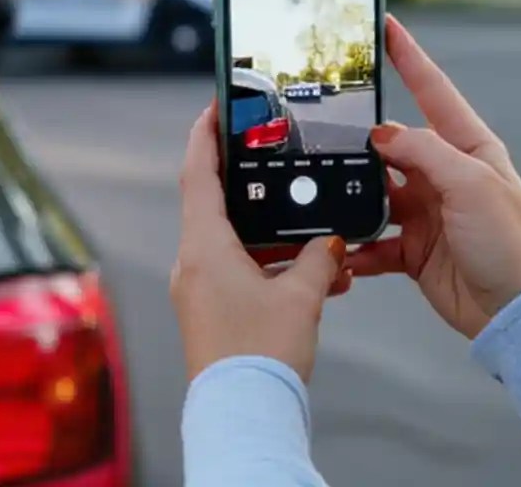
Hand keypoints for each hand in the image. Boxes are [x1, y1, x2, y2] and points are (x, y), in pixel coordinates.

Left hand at [171, 100, 351, 382]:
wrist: (243, 412)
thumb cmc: (260, 354)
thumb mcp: (300, 297)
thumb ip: (316, 261)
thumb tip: (327, 246)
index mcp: (203, 247)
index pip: (197, 174)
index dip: (205, 136)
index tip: (214, 108)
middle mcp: (192, 263)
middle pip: (216, 207)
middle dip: (250, 189)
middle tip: (271, 162)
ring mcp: (198, 290)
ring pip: (235, 245)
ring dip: (273, 239)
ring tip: (315, 238)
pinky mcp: (210, 313)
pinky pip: (239, 274)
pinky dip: (270, 268)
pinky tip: (312, 277)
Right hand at [348, 15, 520, 338]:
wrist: (512, 312)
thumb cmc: (511, 246)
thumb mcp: (471, 185)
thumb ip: (424, 152)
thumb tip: (382, 134)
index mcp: (468, 150)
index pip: (433, 92)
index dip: (409, 58)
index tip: (386, 28)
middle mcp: (444, 176)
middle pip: (391, 145)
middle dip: (361, 143)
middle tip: (329, 134)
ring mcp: (425, 211)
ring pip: (373, 191)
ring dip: (353, 199)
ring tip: (333, 200)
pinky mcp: (410, 247)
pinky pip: (371, 239)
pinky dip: (356, 246)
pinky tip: (345, 251)